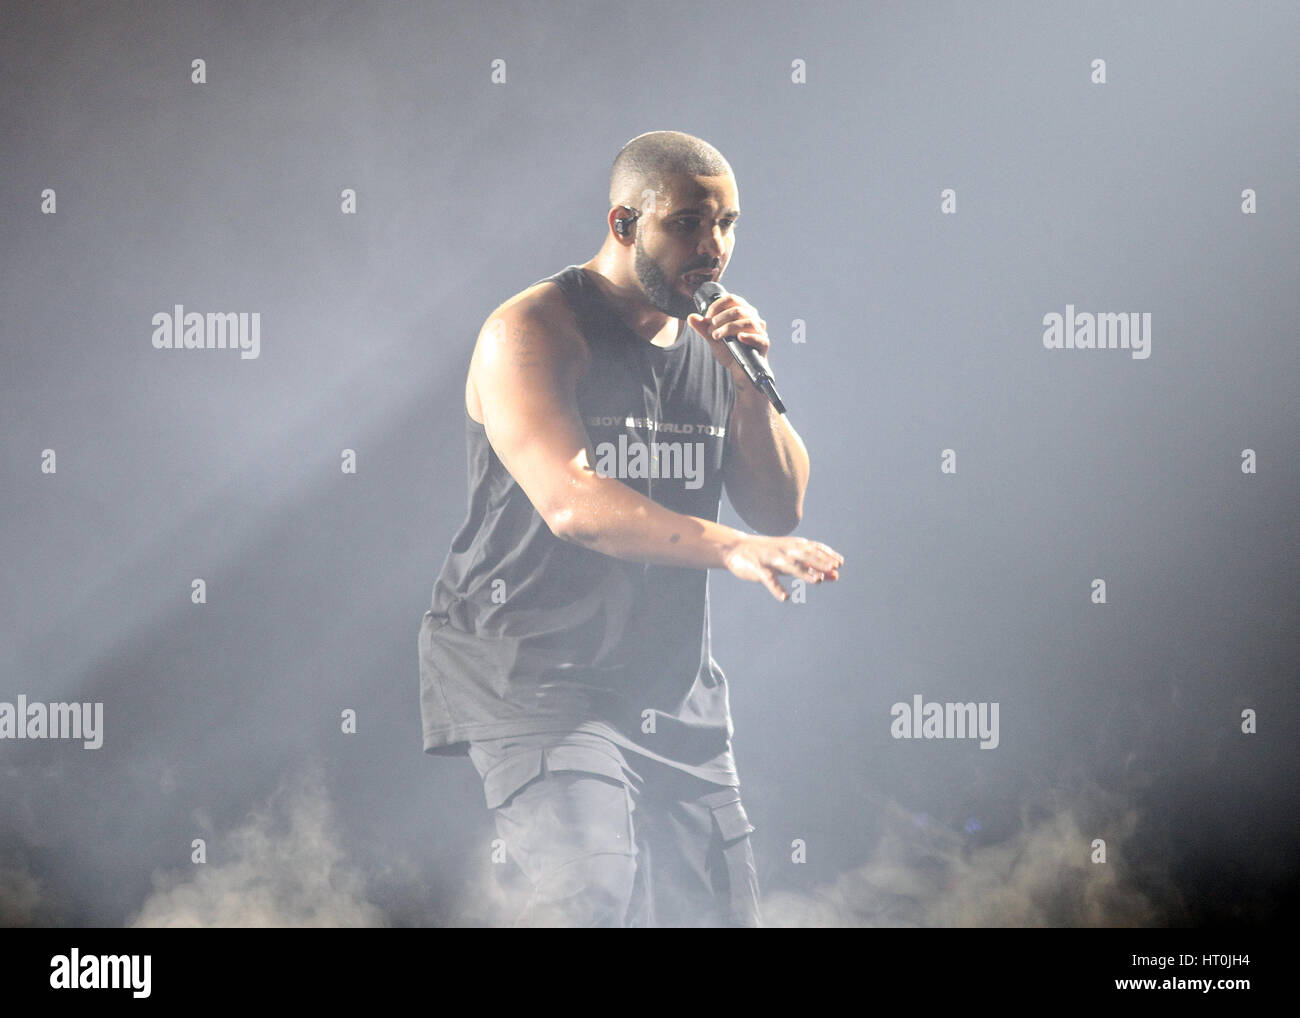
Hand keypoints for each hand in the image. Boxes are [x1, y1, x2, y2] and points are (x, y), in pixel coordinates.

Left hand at [687, 293, 768, 388]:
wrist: (738, 370)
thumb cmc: (729, 350)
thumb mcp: (713, 338)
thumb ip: (703, 328)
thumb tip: (690, 317)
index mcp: (742, 311)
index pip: (731, 298)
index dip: (717, 306)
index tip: (707, 318)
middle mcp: (753, 317)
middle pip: (738, 309)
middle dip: (720, 319)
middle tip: (710, 331)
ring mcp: (760, 330)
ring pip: (746, 321)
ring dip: (728, 328)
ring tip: (717, 337)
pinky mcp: (764, 343)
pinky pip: (758, 337)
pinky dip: (748, 336)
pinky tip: (739, 338)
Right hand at [723, 534, 843, 601]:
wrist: (736, 549)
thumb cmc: (769, 555)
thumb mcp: (791, 560)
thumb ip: (813, 568)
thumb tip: (836, 576)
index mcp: (793, 545)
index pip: (814, 548)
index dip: (827, 555)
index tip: (840, 563)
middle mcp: (784, 550)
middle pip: (805, 555)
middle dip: (820, 561)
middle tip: (834, 568)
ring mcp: (772, 559)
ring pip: (790, 565)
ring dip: (804, 572)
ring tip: (818, 580)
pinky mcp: (759, 569)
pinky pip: (769, 579)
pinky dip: (777, 588)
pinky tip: (785, 597)